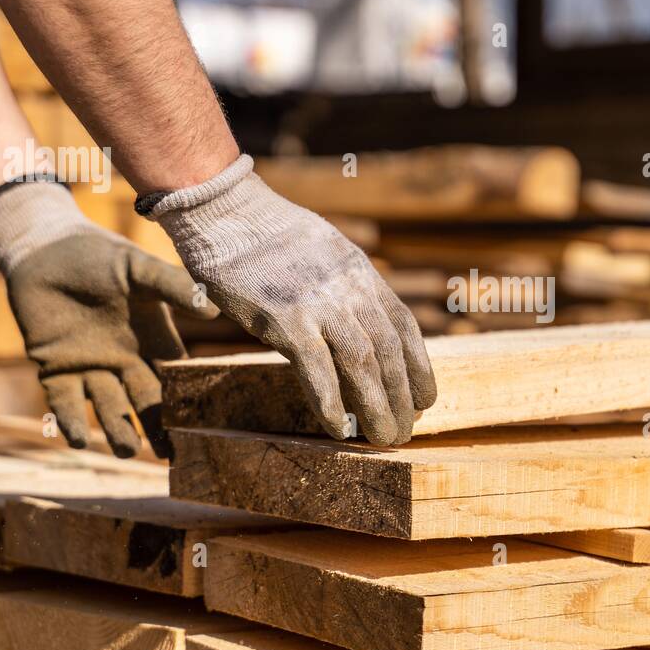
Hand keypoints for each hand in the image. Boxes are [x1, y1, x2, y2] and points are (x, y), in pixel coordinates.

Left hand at [0, 181, 217, 456]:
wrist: (46, 248)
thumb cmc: (99, 255)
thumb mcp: (140, 269)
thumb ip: (172, 287)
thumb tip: (213, 309)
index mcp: (152, 339)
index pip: (174, 377)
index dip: (186, 401)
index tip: (201, 426)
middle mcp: (124, 359)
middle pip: (144, 401)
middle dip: (156, 428)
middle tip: (169, 456)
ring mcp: (90, 366)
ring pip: (107, 406)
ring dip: (116, 429)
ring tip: (126, 451)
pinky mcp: (54, 367)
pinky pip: (63, 400)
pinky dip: (69, 418)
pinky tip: (75, 438)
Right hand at [144, 156, 436, 445]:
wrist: (224, 211)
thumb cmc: (266, 233)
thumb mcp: (324, 249)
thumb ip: (345, 283)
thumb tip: (358, 319)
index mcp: (360, 271)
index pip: (403, 326)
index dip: (419, 366)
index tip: (425, 397)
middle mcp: (348, 288)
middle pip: (389, 352)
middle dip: (403, 396)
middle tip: (406, 431)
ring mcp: (318, 303)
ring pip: (363, 365)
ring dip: (378, 407)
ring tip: (385, 438)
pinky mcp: (284, 319)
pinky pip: (317, 370)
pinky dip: (331, 404)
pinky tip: (338, 429)